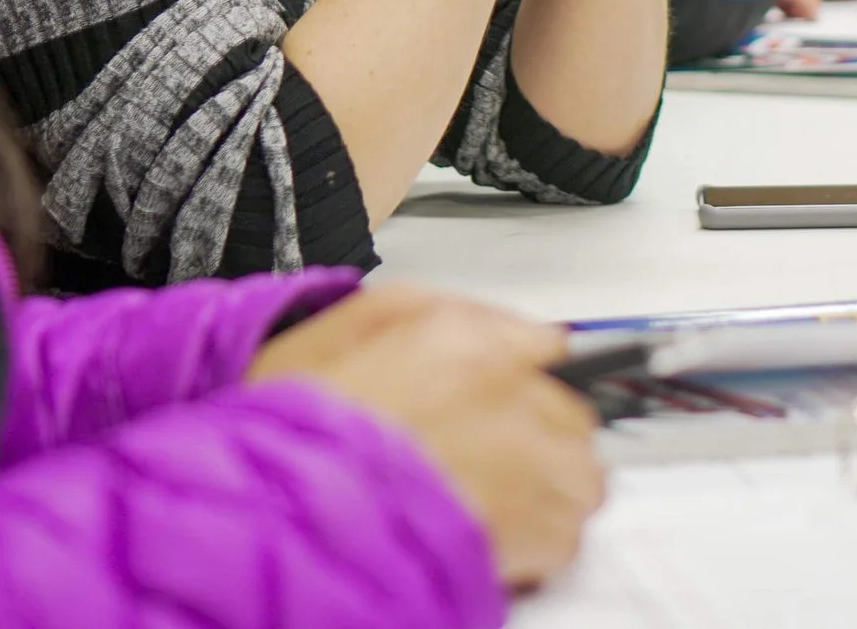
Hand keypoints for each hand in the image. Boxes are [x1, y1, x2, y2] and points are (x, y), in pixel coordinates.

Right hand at [247, 282, 603, 588]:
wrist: (275, 515)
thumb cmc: (292, 423)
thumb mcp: (349, 325)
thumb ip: (435, 310)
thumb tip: (496, 329)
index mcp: (469, 341)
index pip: (550, 348)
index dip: (528, 381)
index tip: (514, 406)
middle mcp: (513, 395)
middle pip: (572, 416)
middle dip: (540, 438)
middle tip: (483, 463)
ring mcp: (533, 465)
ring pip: (581, 479)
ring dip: (545, 493)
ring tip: (481, 507)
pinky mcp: (535, 537)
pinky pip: (565, 540)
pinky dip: (534, 547)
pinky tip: (478, 540)